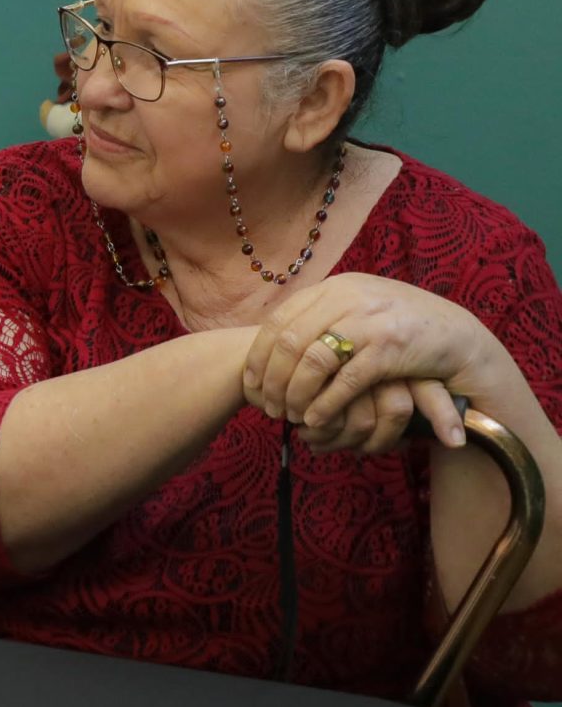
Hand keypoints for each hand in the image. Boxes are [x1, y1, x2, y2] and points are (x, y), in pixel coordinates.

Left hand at [242, 274, 495, 444]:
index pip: (279, 320)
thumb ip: (321, 314)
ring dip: (295, 394)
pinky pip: (346, 380)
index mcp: (334, 288)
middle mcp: (347, 299)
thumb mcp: (357, 306)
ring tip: (288, 416)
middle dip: (272, 379)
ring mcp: (369, 322)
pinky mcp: (390, 349)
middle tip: (266, 407)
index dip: (259, 355)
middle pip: (289, 342)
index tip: (250, 383)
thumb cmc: (399, 325)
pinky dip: (326, 403)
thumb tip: (273, 335)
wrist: (456, 334)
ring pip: (313, 361)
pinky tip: (315, 419)